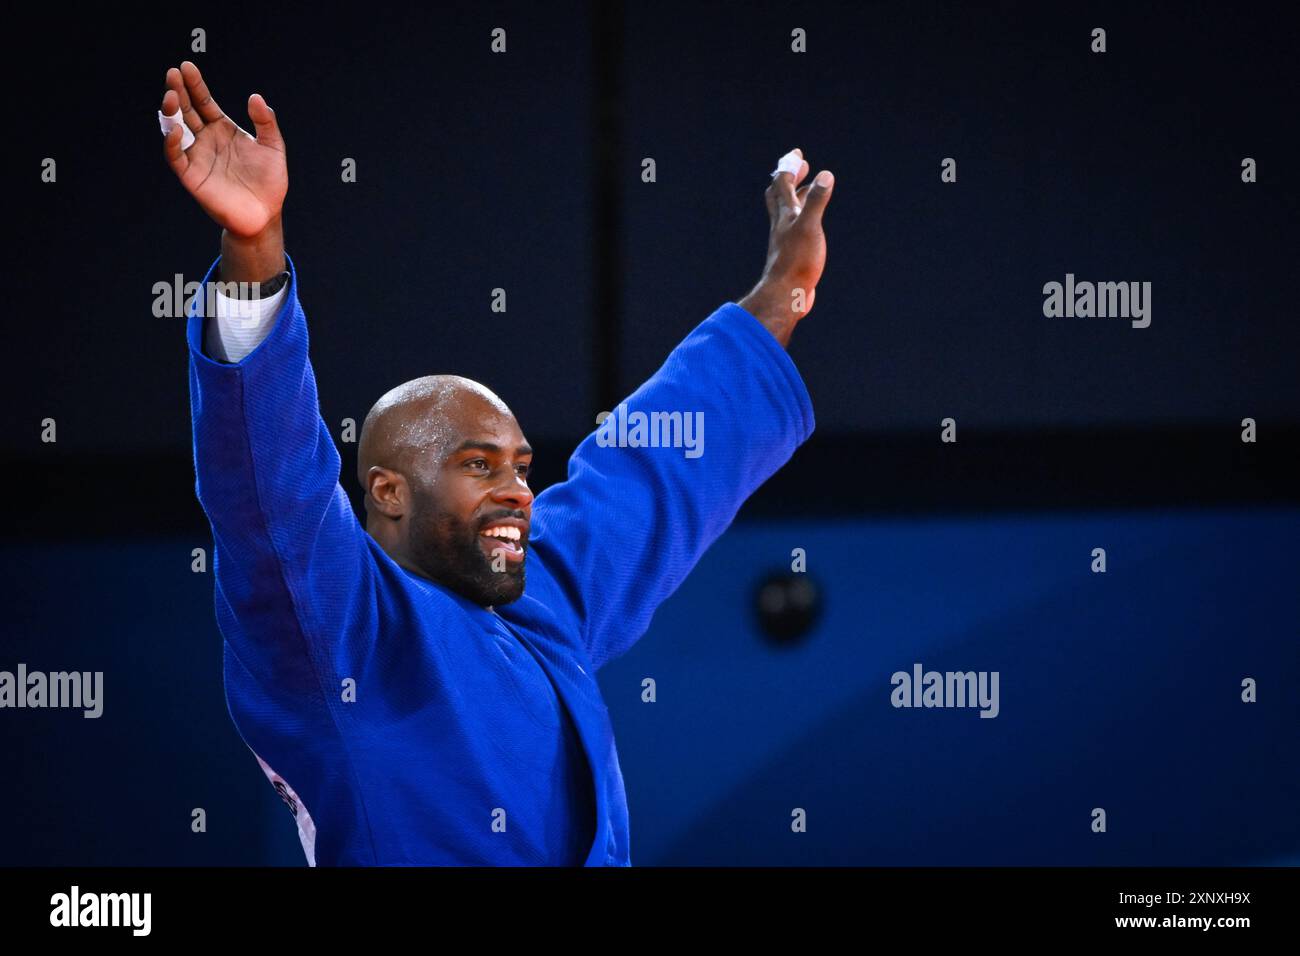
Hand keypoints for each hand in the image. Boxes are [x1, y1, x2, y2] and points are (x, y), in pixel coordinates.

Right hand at [160, 61, 286, 239]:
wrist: (265, 214)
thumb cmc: (270, 181)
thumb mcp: (273, 147)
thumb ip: (266, 122)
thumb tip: (255, 97)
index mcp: (223, 129)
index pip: (204, 102)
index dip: (195, 85)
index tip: (187, 66)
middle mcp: (206, 139)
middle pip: (187, 110)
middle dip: (179, 91)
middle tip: (173, 74)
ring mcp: (197, 156)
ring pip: (176, 129)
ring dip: (171, 112)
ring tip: (171, 95)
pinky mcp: (191, 176)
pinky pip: (176, 156)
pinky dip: (172, 143)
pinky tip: (176, 129)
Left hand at [738, 148, 834, 345]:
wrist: (786, 295)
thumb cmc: (796, 262)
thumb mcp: (809, 227)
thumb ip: (816, 201)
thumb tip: (825, 175)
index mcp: (785, 215)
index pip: (782, 183)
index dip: (788, 167)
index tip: (798, 154)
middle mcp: (782, 225)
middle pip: (779, 196)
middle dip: (789, 178)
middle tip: (801, 167)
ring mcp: (786, 240)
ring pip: (787, 214)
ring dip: (796, 198)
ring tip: (808, 190)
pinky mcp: (793, 255)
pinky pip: (795, 231)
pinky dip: (802, 220)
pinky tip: (811, 226)